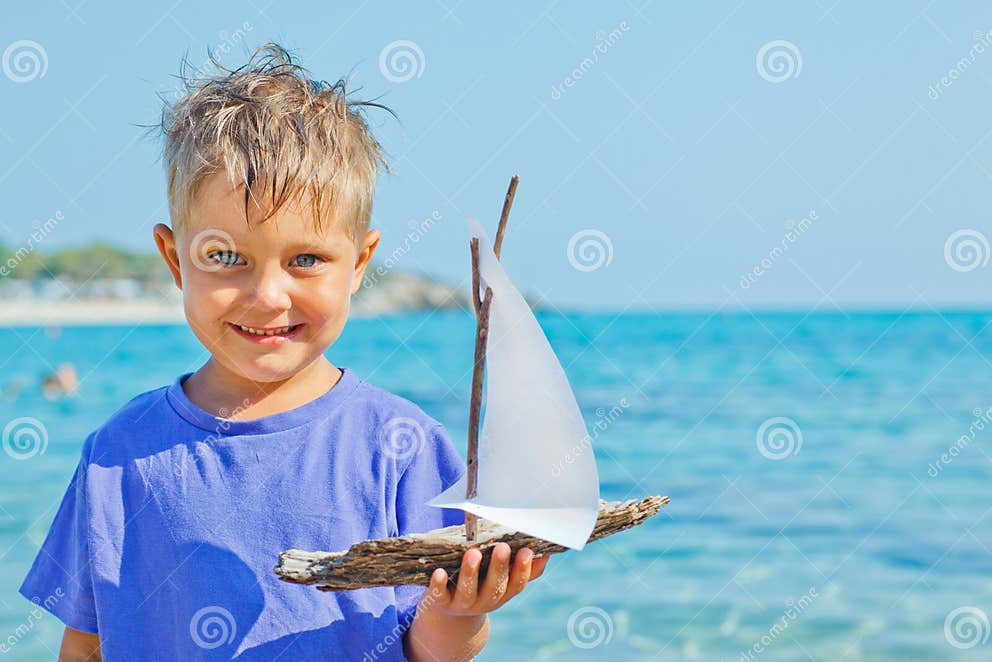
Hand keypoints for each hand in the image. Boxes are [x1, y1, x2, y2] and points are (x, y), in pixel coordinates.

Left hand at [419, 543, 549, 616]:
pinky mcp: (441, 601)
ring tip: (473, 553)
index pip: (517, 583)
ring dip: (472, 573)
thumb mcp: (504, 579)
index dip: (523, 568)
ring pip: (469, 591)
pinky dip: (439, 584)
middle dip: (500, 567)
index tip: (526, 550)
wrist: (450, 611)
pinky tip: (439, 572)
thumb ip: (524, 567)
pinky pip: (440, 595)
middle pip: (495, 587)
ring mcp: (463, 603)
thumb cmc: (481, 582)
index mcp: (503, 592)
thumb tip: (546, 550)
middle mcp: (485, 600)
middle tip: (502, 547)